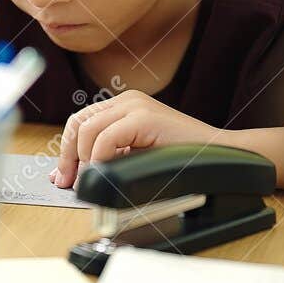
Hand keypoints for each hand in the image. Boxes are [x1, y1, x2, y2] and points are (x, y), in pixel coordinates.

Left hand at [51, 91, 221, 187]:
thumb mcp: (136, 156)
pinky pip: (106, 138)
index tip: (63, 176)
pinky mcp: (144, 116)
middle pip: (79, 123)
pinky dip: (101, 158)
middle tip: (68, 182)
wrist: (220, 155)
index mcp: (125, 106)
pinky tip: (107, 171)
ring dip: (84, 160)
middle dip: (68, 155)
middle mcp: (128, 100)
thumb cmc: (181, 160)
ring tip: (92, 179)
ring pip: (88, 130)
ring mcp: (136, 105)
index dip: (67, 150)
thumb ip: (107, 158)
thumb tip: (71, 174)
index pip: (81, 122)